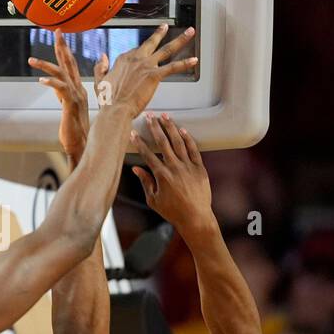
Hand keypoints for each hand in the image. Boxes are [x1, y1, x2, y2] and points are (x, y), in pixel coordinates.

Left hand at [29, 32, 103, 161]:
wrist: (82, 145)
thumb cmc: (75, 129)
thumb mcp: (67, 106)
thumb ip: (61, 93)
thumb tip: (52, 84)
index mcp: (78, 89)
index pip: (71, 65)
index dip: (65, 50)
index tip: (60, 37)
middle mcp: (79, 89)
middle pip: (70, 63)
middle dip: (62, 46)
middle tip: (56, 32)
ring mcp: (76, 96)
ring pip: (62, 74)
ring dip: (46, 66)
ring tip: (31, 60)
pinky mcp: (71, 105)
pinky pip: (61, 90)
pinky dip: (51, 83)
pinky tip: (41, 81)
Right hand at [95, 25, 195, 117]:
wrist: (115, 110)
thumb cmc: (108, 101)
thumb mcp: (99, 81)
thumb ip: (101, 67)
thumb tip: (102, 57)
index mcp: (123, 60)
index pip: (135, 51)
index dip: (140, 53)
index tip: (142, 52)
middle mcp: (136, 58)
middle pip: (151, 42)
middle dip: (160, 33)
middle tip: (166, 26)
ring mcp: (146, 65)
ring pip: (167, 49)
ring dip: (180, 40)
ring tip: (190, 32)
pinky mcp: (155, 75)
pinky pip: (173, 67)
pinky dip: (185, 63)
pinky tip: (194, 60)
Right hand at [131, 113, 212, 236]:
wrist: (195, 217)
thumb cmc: (172, 211)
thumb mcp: (153, 199)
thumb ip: (145, 182)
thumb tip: (135, 169)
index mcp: (161, 175)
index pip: (147, 154)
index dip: (139, 143)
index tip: (133, 133)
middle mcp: (174, 168)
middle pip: (163, 143)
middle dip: (155, 128)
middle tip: (149, 116)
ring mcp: (188, 167)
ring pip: (178, 142)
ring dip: (171, 128)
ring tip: (165, 116)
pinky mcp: (199, 168)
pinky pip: (193, 150)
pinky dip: (188, 139)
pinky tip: (182, 130)